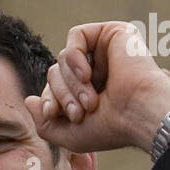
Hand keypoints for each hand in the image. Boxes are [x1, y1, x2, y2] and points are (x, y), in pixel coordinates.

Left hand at [27, 17, 169, 154]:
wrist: (140, 115)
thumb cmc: (111, 129)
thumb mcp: (70, 136)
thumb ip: (45, 123)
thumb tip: (29, 99)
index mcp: (89, 92)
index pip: (55, 88)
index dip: (49, 100)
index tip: (53, 114)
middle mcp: (97, 70)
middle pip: (56, 72)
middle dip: (61, 94)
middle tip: (80, 113)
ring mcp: (104, 51)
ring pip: (63, 58)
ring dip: (70, 84)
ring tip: (90, 101)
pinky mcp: (112, 33)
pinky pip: (75, 35)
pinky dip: (74, 57)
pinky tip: (86, 75)